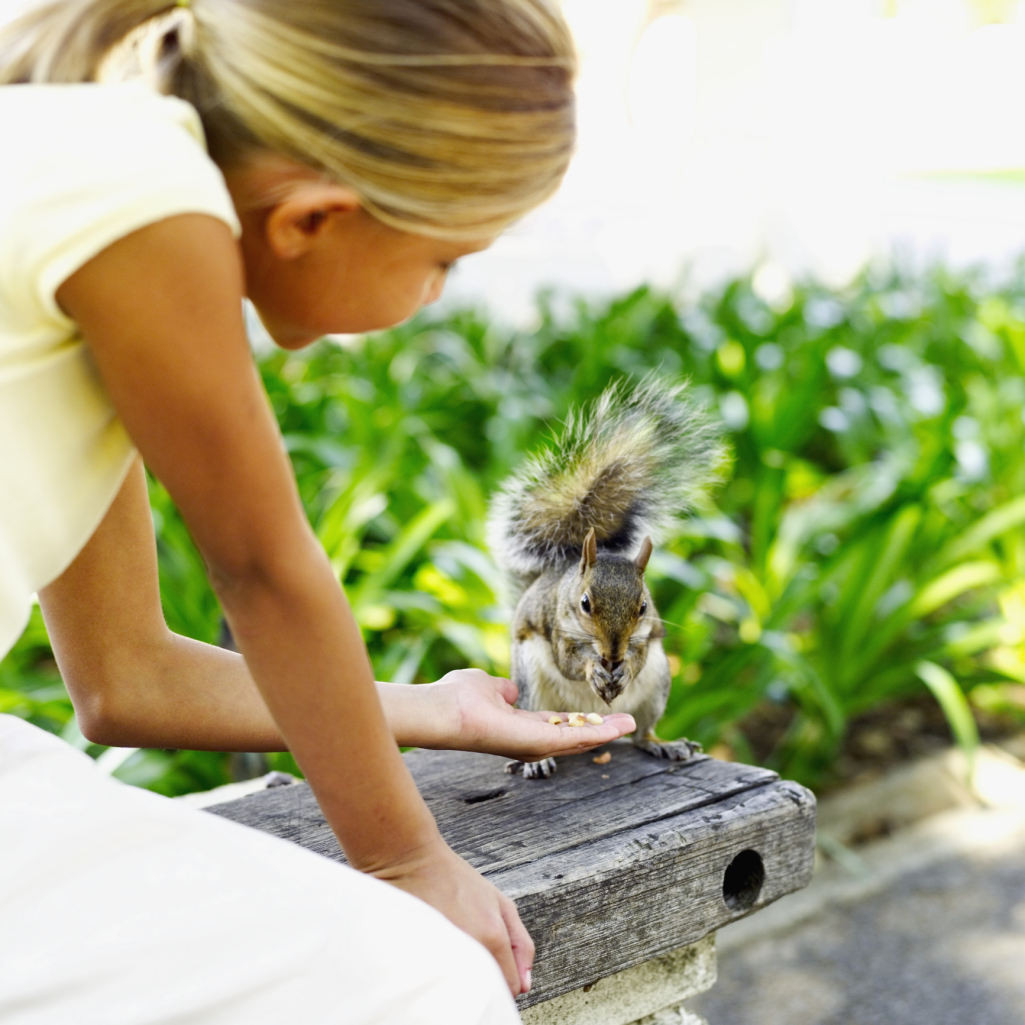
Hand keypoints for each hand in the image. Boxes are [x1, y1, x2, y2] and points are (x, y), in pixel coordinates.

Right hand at [371, 834, 533, 995]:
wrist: (414, 862)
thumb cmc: (454, 878)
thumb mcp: (500, 902)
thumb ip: (520, 943)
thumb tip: (525, 984)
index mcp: (492, 936)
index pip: (511, 986)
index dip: (508, 980)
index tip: (500, 971)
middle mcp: (469, 948)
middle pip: (487, 991)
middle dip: (487, 980)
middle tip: (477, 957)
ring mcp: (444, 955)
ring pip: (464, 988)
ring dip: (465, 978)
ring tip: (457, 951)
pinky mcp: (421, 958)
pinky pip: (439, 981)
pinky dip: (443, 973)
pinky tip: (440, 952)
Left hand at [425, 669, 634, 759]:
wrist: (442, 710)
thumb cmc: (456, 697)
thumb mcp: (486, 687)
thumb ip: (500, 690)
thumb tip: (508, 690)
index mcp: (517, 726)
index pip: (554, 726)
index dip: (577, 721)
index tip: (599, 717)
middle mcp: (528, 740)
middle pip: (572, 737)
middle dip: (600, 731)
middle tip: (627, 724)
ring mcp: (533, 744)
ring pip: (577, 740)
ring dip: (605, 733)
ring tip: (630, 724)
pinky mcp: (537, 743)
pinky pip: (574, 739)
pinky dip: (598, 734)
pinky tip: (617, 727)